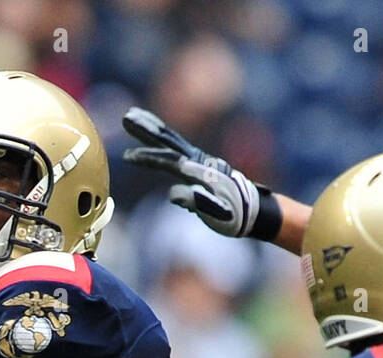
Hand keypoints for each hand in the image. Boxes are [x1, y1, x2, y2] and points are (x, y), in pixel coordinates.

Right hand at [122, 107, 280, 239]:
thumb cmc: (235, 216)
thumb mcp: (216, 214)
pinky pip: (178, 147)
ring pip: (173, 140)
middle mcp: (200, 161)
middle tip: (127, 116)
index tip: (128, 157)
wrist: (255, 211)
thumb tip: (173, 194)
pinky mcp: (202, 164)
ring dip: (153, 128)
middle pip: (169, 141)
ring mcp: (201, 160)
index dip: (148, 160)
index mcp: (200, 172)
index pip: (169, 162)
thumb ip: (196, 202)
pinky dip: (165, 138)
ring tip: (134, 116)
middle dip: (147, 130)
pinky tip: (157, 136)